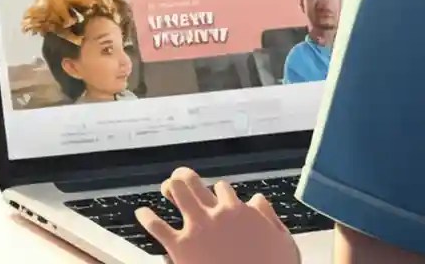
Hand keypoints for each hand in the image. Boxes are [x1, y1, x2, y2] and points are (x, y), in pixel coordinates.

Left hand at [136, 167, 300, 263]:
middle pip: (195, 183)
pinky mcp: (180, 247)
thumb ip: (268, 217)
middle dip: (186, 178)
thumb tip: (256, 199)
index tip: (214, 197)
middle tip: (181, 178)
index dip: (218, 193)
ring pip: (176, 193)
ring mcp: (197, 227)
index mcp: (240, 210)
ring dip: (169, 188)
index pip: (222, 190)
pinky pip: (158, 226)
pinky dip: (148, 217)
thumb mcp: (282, 240)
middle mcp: (217, 213)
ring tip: (164, 187)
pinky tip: (141, 212)